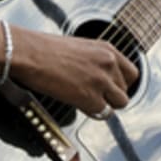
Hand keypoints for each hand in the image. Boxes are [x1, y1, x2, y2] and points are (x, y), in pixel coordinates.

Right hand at [10, 28, 139, 118]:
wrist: (29, 53)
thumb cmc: (44, 48)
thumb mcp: (78, 47)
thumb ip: (94, 60)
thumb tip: (96, 75)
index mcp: (106, 49)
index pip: (131, 72)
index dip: (121, 83)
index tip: (111, 88)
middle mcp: (109, 63)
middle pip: (126, 90)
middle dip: (112, 95)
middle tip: (96, 96)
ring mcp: (101, 81)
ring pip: (120, 103)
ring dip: (105, 105)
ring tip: (88, 101)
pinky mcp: (91, 98)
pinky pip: (103, 113)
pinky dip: (93, 112)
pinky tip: (79, 104)